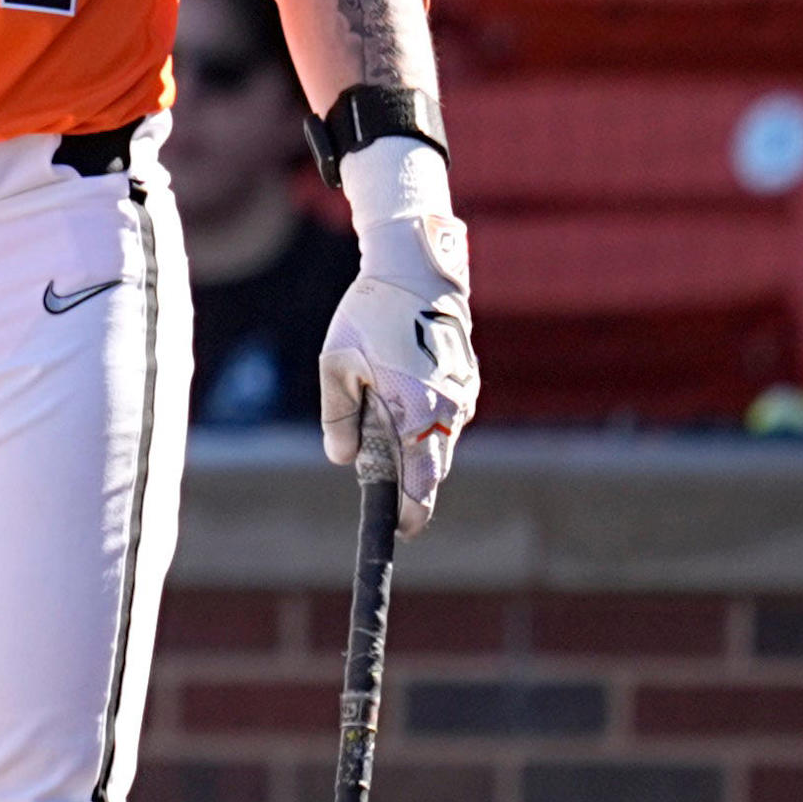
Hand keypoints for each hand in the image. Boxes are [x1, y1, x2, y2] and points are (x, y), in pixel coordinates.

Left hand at [319, 137, 476, 532]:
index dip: (411, 510)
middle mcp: (449, 411)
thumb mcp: (337, 363)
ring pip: (439, 443)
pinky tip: (400, 397)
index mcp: (417, 411)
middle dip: (408, 482)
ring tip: (380, 422)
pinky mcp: (465, 383)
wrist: (418, 271)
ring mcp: (463, 398)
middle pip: (432, 469)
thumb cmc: (371, 315)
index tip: (399, 529)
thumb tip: (341, 459)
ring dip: (414, 448)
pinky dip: (425, 422)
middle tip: (380, 484)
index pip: (421, 482)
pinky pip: (445, 418)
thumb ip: (338, 415)